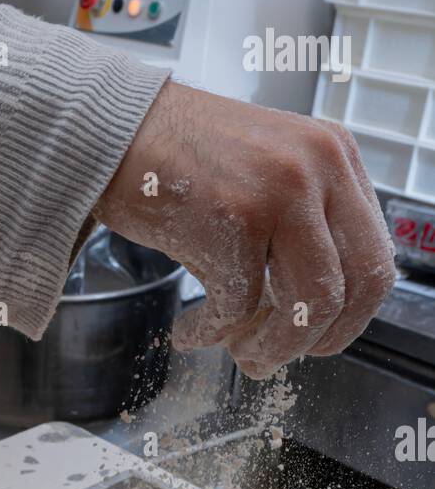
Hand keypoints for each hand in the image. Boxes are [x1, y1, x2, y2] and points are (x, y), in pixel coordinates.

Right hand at [94, 81, 395, 379]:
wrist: (115, 132)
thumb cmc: (179, 160)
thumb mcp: (265, 175)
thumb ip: (301, 225)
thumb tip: (311, 308)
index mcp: (335, 157)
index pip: (375, 257)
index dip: (350, 315)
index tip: (320, 337)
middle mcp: (319, 168)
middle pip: (352, 288)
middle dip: (318, 340)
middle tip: (283, 356)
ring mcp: (282, 191)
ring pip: (307, 306)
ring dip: (271, 348)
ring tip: (239, 353)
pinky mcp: (236, 218)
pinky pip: (238, 306)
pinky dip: (212, 333)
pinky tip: (191, 331)